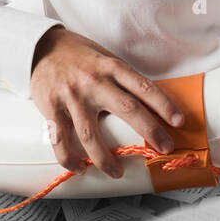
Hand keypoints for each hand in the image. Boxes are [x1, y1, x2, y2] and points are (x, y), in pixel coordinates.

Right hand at [29, 26, 186, 178]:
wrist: (40, 48)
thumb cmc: (78, 55)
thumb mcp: (105, 58)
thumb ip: (122, 79)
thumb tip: (149, 104)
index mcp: (111, 67)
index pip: (144, 87)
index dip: (164, 104)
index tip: (179, 121)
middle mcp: (94, 81)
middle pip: (127, 109)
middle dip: (149, 131)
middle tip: (164, 148)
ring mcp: (72, 96)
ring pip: (91, 135)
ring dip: (105, 159)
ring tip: (117, 172)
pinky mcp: (52, 107)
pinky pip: (61, 140)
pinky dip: (69, 159)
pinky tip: (79, 167)